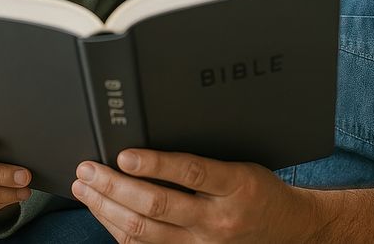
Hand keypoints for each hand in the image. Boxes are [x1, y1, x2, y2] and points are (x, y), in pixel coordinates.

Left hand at [72, 149, 311, 242]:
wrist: (287, 229)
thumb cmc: (258, 191)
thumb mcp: (240, 163)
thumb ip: (201, 159)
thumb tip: (148, 142)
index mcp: (234, 185)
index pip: (189, 172)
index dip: (154, 164)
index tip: (124, 154)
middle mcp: (217, 219)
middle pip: (157, 205)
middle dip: (114, 186)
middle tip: (88, 169)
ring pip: (144, 231)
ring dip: (107, 208)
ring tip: (86, 189)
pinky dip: (119, 229)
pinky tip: (104, 212)